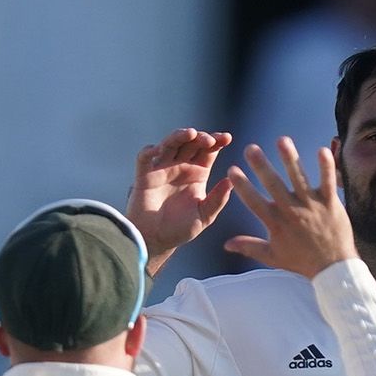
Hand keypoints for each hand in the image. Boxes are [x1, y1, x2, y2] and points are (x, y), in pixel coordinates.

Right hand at [127, 128, 233, 273]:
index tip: (227, 138)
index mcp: (197, 173)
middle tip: (210, 140)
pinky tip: (159, 149)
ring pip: (170, 143)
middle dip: (201, 137)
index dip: (217, 142)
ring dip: (179, 136)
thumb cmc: (180, 230)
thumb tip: (231, 181)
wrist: (156, 241)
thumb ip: (217, 200)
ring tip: (191, 134)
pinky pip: (145, 157)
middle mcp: (180, 166)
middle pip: (191, 143)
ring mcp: (162, 168)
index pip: (208, 151)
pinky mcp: (144, 174)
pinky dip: (150, 150)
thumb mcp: (204, 216)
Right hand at [224, 139, 355, 278]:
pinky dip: (326, 166)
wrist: (332, 270)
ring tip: (282, 140)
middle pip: (273, 185)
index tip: (232, 169)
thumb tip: (227, 244)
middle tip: (250, 148)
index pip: (254, 202)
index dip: (242, 186)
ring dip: (290, 159)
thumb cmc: (301, 262)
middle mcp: (292, 212)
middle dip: (261, 166)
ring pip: (299, 178)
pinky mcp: (330, 202)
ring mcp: (312, 206)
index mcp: (276, 224)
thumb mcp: (272, 257)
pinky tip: (322, 150)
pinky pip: (328, 181)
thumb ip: (249, 247)